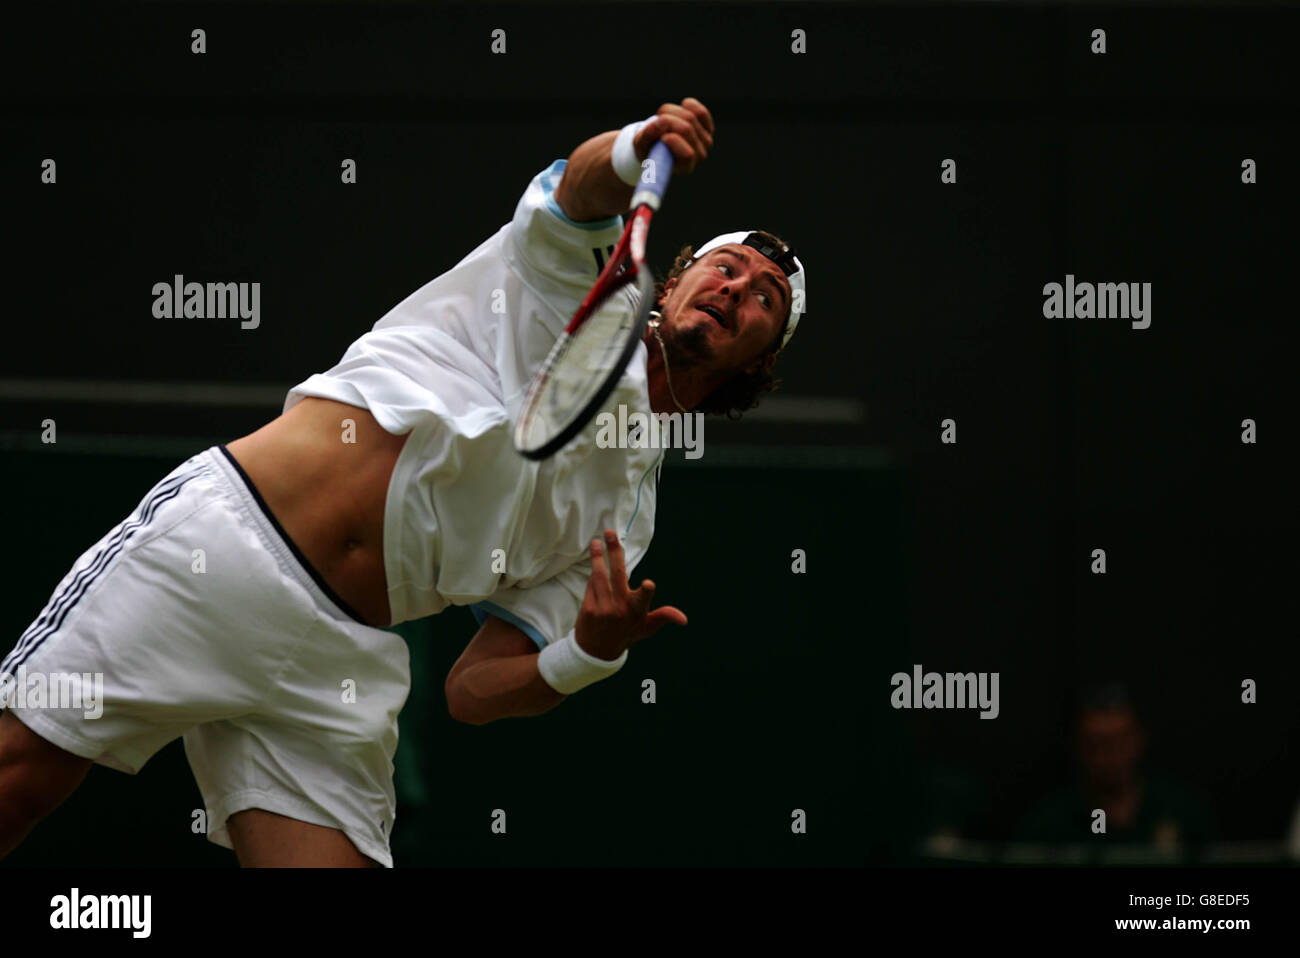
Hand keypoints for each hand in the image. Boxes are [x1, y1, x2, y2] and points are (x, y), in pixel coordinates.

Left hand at [575, 529, 687, 660]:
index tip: (648, 584)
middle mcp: (620, 609)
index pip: (644, 599)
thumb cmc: (626, 634)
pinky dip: (593, 576)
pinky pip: (591, 586)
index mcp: (637, 611)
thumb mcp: (647, 627)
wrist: (597, 652)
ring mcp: (603, 609)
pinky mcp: (588, 609)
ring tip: (596, 542)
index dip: (646, 592)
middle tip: (610, 533)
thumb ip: (664, 616)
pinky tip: (595, 565)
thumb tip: (684, 619)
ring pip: (599, 576)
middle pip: (617, 575)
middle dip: (614, 552)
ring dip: (598, 557)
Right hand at [634, 97, 714, 175]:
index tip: (662, 137)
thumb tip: (661, 122)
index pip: (687, 154)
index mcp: (684, 167)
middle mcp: (699, 156)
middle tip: (658, 121)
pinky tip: (680, 109)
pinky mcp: (708, 127)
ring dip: (672, 112)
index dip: (673, 141)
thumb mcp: (641, 145)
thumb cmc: (648, 147)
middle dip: (668, 120)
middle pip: (686, 129)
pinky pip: (700, 111)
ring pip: (690, 117)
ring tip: (663, 118)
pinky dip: (688, 106)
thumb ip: (649, 136)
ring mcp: (705, 141)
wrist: (657, 142)